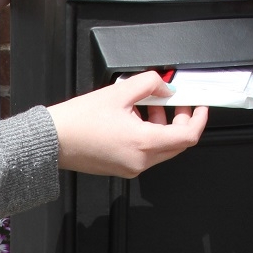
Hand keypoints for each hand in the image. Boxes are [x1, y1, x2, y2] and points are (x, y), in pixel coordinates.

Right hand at [47, 71, 208, 177]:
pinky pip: (145, 153)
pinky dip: (147, 135)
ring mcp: (131, 167)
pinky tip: (132, 118)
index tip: (199, 106)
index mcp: (143, 143)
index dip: (199, 119)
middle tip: (172, 100)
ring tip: (145, 106)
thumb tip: (164, 86)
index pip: (188, 136)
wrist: (52, 140)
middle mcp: (140, 160)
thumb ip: (148, 84)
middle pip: (177, 144)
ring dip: (162, 126)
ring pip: (161, 148)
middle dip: (179, 120)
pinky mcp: (122, 168)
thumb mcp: (117, 92)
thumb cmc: (77, 121)